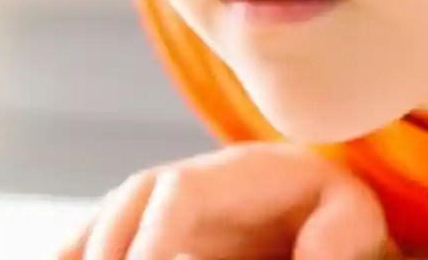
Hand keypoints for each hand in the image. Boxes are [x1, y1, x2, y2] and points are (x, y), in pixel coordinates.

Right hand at [56, 141, 394, 259]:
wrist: (308, 199)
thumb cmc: (331, 209)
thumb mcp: (353, 214)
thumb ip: (340, 232)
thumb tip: (315, 259)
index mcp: (227, 175)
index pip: (175, 192)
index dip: (150, 234)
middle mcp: (180, 185)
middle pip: (126, 203)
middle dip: (106, 250)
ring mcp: (156, 208)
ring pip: (100, 222)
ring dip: (77, 250)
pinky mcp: (146, 235)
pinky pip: (95, 242)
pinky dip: (74, 254)